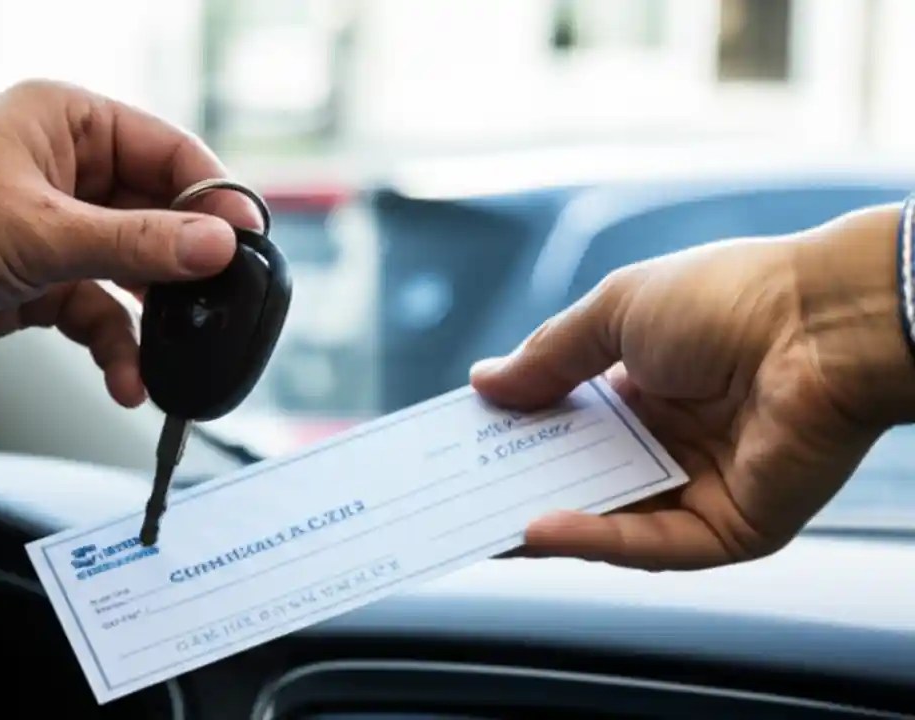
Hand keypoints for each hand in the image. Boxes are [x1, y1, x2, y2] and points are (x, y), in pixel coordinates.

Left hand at [0, 80, 261, 406]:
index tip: (249, 240)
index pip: (169, 152)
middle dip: (185, 268)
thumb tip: (220, 244)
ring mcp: (56, 227)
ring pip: (132, 270)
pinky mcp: (40, 279)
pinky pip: (98, 311)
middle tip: (220, 307)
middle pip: (159, 215)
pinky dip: (114, 346)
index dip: (213, 197)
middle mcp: (68, 169)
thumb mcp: (43, 232)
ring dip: (152, 319)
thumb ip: (138, 243)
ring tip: (177, 355)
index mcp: (69, 124)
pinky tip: (126, 380)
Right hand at [471, 205, 914, 569]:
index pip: (568, 420)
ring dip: (544, 521)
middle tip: (452, 495)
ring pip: (609, 520)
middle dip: (519, 484)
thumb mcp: (615, 313)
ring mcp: (701, 486)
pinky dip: (593, 541)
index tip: (461, 442)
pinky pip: (651, 545)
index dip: (516, 429)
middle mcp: (673, 439)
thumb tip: (484, 382)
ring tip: (474, 523)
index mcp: (650, 383)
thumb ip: (549, 356)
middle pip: (582, 476)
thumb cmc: (729, 298)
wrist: (826, 323)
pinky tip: (537, 530)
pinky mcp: (731, 529)